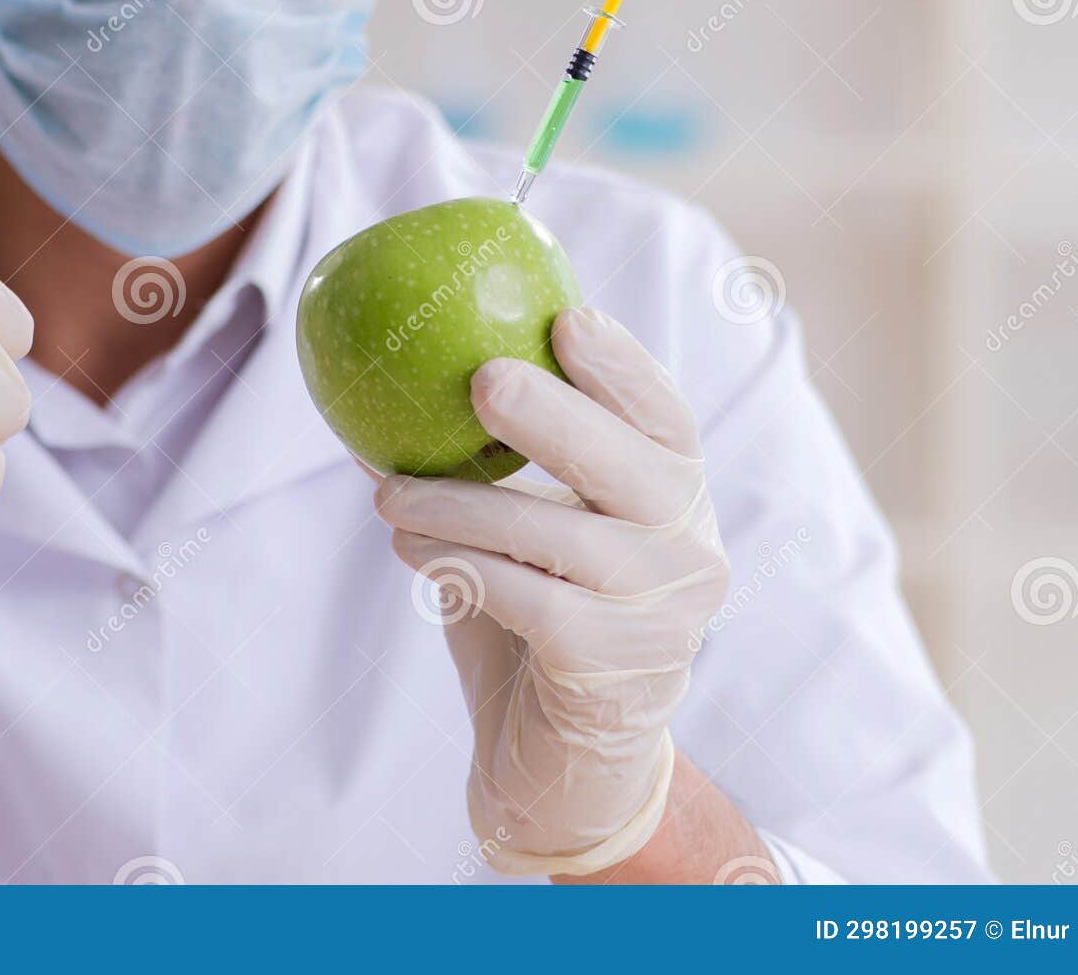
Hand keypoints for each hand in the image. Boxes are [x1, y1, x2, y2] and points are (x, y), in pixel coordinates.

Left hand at [374, 307, 727, 875]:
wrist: (560, 761)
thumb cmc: (534, 614)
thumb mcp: (525, 527)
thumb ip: (488, 458)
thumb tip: (390, 373)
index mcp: (676, 497)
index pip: (664, 417)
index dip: (622, 364)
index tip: (566, 316)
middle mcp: (690, 550)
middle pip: (633, 465)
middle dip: (557, 416)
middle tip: (482, 378)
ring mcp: (662, 615)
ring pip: (559, 537)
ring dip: (460, 505)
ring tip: (387, 491)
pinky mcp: (614, 670)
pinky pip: (527, 600)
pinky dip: (459, 566)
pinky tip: (410, 549)